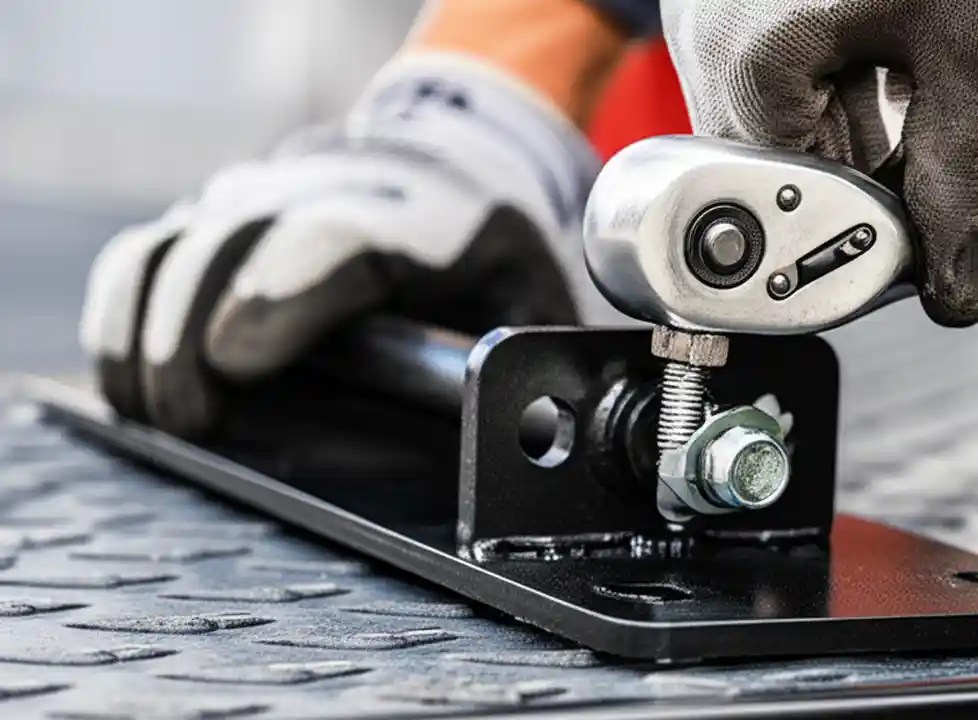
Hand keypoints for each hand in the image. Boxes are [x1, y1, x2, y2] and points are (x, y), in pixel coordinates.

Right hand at [79, 55, 598, 438]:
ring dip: (144, 329)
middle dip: (191, 333)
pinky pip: (148, 252)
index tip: (233, 359)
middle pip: (237, 237)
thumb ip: (522, 365)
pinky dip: (120, 313)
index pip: (341, 237)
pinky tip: (127, 380)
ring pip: (179, 242)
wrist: (455, 165)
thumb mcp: (537, 303)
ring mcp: (266, 197)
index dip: (281, 294)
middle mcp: (330, 191)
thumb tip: (509, 450)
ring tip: (156, 416)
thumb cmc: (494, 256)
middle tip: (189, 422)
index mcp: (428, 219)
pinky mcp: (219, 216)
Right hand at [661, 0, 977, 325]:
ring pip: (782, 132)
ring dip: (855, 133)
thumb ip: (963, 172)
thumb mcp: (965, 40)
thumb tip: (954, 277)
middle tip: (930, 139)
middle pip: (785, 173)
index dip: (869, 235)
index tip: (922, 241)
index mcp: (749, 69)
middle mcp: (708, 52)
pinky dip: (835, 90)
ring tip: (908, 80)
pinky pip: (774, 82)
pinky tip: (882, 63)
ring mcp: (710, 26)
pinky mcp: (727, 8)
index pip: (800, 208)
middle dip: (869, 174)